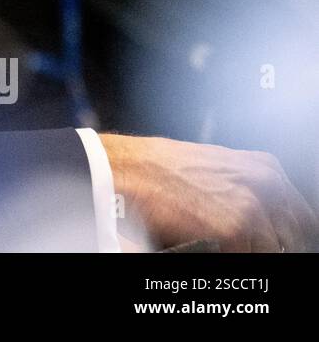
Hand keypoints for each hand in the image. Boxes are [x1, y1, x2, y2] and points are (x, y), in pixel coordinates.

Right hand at [100, 134, 318, 251]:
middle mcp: (268, 186)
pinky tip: (205, 246)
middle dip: (272, 247)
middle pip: (293, 238)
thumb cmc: (162, 169)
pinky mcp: (235, 232)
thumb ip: (248, 188)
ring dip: (248, 252)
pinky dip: (228, 257)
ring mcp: (254, 209)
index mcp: (267, 168)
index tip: (278, 246)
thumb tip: (267, 224)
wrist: (126, 170)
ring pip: (270, 252)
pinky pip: (246, 260)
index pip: (303, 219)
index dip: (289, 238)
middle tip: (242, 247)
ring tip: (217, 246)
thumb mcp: (218, 168)